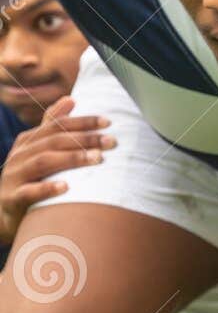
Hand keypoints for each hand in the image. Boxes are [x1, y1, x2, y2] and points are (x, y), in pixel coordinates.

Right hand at [0, 98, 112, 244]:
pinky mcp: (12, 199)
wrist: (4, 213)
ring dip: (72, 159)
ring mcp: (13, 177)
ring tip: (97, 158)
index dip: (82, 122)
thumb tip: (70, 99)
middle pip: (53, 142)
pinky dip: (47, 188)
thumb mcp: (39, 150)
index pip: (56, 126)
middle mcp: (19, 156)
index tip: (108, 122)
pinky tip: (66, 187)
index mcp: (28, 142)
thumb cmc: (29, 179)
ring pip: (43, 162)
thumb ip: (52, 126)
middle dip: (84, 139)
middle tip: (111, 141)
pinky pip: (28, 192)